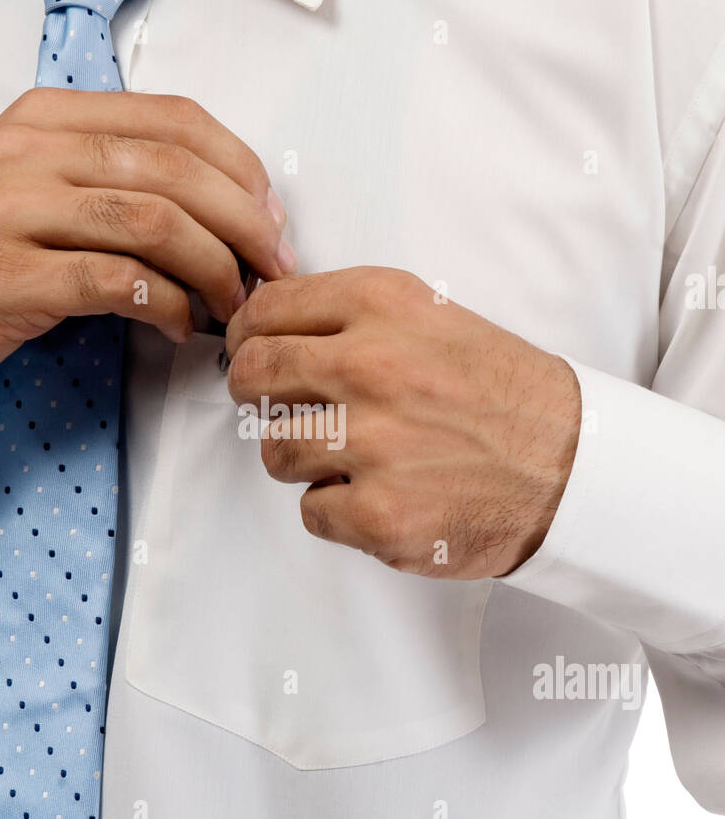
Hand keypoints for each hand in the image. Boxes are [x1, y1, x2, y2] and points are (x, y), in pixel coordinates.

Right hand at [0, 88, 293, 382]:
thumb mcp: (27, 178)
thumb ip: (109, 172)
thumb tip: (220, 201)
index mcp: (45, 118)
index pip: (172, 119)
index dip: (239, 165)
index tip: (269, 211)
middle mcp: (31, 152)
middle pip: (175, 171)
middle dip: (244, 224)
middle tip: (270, 267)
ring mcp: (14, 213)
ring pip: (154, 224)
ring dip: (213, 270)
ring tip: (230, 304)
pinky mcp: (9, 278)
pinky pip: (116, 283)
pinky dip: (165, 307)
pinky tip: (178, 326)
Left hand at [225, 268, 581, 578]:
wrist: (570, 464)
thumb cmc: (498, 393)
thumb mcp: (428, 317)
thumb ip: (347, 316)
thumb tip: (262, 327)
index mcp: (380, 306)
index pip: (264, 311)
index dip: (249, 338)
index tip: (255, 354)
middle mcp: (370, 367)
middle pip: (252, 377)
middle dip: (258, 397)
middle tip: (288, 409)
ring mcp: (372, 443)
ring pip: (274, 451)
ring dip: (304, 459)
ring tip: (356, 457)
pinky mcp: (378, 513)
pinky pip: (309, 511)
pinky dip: (338, 510)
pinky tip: (383, 493)